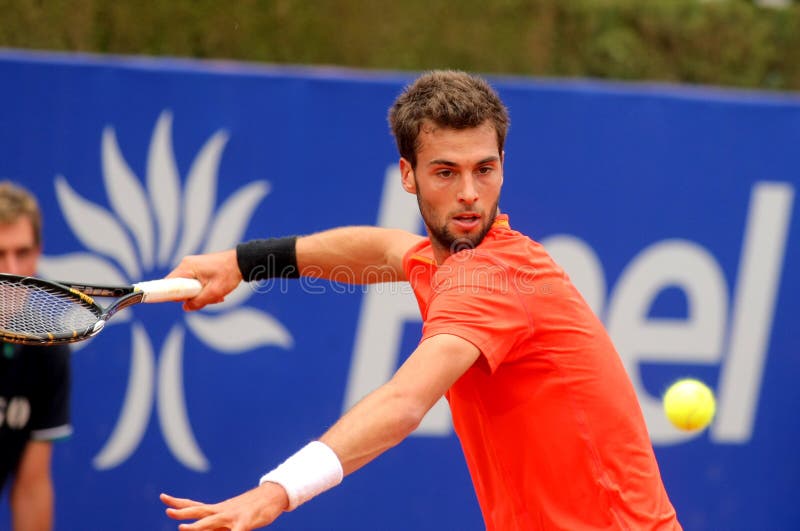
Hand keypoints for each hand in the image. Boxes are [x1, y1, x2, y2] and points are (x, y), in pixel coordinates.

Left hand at [161, 483, 288, 530]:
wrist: (272, 495)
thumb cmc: (250, 508)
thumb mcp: (230, 516)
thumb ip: (216, 525)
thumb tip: (200, 528)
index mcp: (217, 509)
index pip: (194, 505)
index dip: (179, 502)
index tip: (163, 497)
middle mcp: (222, 511)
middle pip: (199, 511)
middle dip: (182, 512)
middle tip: (168, 511)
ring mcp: (233, 516)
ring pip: (212, 521)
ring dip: (197, 526)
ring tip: (182, 528)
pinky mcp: (246, 522)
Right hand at [168, 249, 241, 310]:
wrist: (242, 262)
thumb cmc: (229, 274)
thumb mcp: (213, 292)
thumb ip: (198, 302)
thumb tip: (185, 307)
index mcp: (187, 267)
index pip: (169, 283)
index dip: (170, 295)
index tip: (179, 302)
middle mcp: (187, 264)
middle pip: (179, 286)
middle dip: (192, 296)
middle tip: (206, 299)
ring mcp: (193, 265)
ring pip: (189, 286)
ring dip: (201, 294)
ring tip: (217, 296)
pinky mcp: (199, 268)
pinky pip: (196, 283)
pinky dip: (204, 290)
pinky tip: (217, 292)